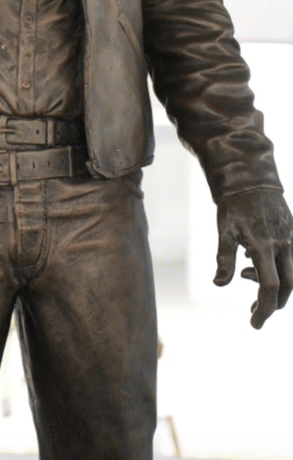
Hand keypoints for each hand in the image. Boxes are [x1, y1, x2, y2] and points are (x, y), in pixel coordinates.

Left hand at [214, 187, 292, 327]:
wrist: (251, 181)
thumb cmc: (233, 207)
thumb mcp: (224, 231)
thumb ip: (224, 258)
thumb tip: (220, 284)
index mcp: (264, 246)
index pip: (269, 286)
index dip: (263, 308)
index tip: (254, 323)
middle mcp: (283, 246)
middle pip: (286, 287)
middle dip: (271, 304)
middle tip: (253, 313)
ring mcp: (290, 241)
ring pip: (291, 276)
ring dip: (273, 288)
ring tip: (248, 282)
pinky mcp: (292, 236)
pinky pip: (289, 262)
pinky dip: (275, 271)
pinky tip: (254, 266)